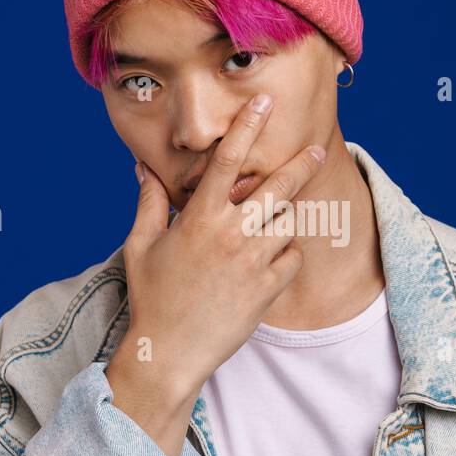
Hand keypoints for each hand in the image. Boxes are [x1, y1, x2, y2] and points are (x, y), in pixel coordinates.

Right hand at [105, 92, 326, 455]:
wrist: (169, 353)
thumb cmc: (151, 298)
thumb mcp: (141, 246)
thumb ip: (149, 204)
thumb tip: (143, 169)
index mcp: (199, 218)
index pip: (227, 160)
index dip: (247, 126)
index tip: (264, 102)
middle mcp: (231, 234)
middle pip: (278, 185)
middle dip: (300, 162)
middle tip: (314, 147)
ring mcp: (254, 262)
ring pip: (289, 222)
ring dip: (285, 218)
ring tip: (271, 226)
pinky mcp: (269, 289)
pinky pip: (293, 258)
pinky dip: (287, 254)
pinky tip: (271, 259)